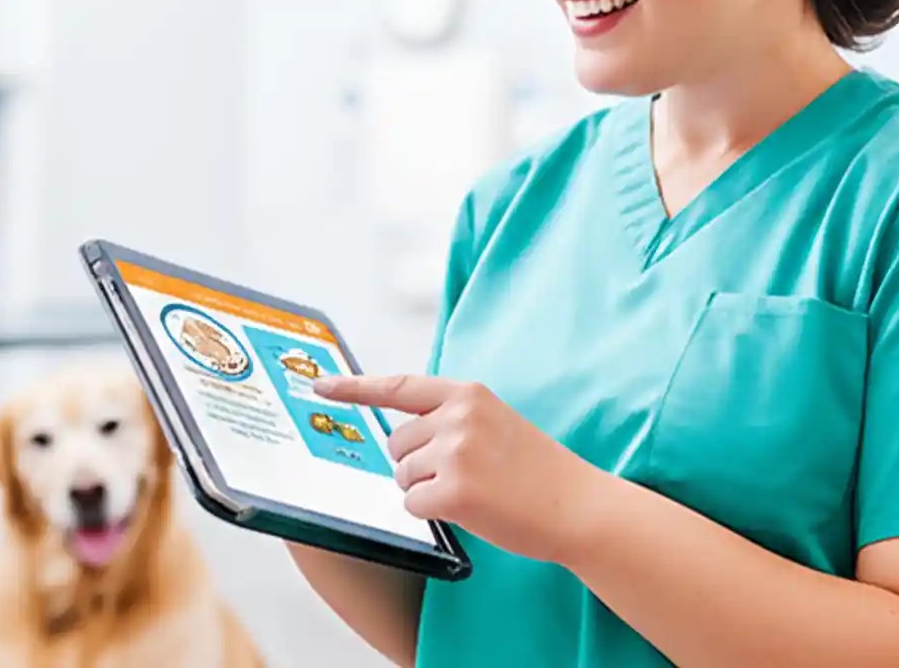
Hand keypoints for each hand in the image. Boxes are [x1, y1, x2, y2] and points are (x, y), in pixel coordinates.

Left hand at [314, 375, 603, 563]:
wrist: (578, 505)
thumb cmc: (537, 471)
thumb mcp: (496, 423)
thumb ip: (452, 419)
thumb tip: (401, 435)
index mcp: (468, 394)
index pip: (399, 387)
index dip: (354, 388)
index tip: (320, 384)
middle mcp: (458, 416)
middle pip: (396, 443)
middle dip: (417, 464)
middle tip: (464, 475)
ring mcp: (455, 452)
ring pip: (402, 476)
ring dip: (427, 490)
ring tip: (475, 491)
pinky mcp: (454, 491)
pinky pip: (413, 505)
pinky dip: (433, 513)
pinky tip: (471, 510)